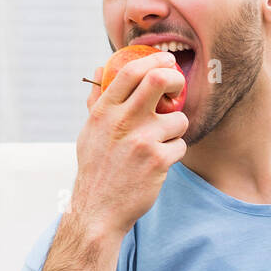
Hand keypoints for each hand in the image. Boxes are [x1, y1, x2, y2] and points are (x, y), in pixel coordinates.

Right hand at [73, 52, 187, 236]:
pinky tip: (159, 164)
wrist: (99, 210)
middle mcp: (122, 122)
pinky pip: (181, 145)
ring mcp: (142, 140)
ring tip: (161, 143)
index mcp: (104, 112)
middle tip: (178, 87)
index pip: (130, 72)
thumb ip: (97, 101)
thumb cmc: (96, 170)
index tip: (166, 61)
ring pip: (178, 119)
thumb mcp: (89, 132)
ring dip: (176, 130)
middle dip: (175, 79)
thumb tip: (101, 68)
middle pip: (159, 80)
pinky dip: (174, 153)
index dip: (154, 60)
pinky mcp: (158, 161)